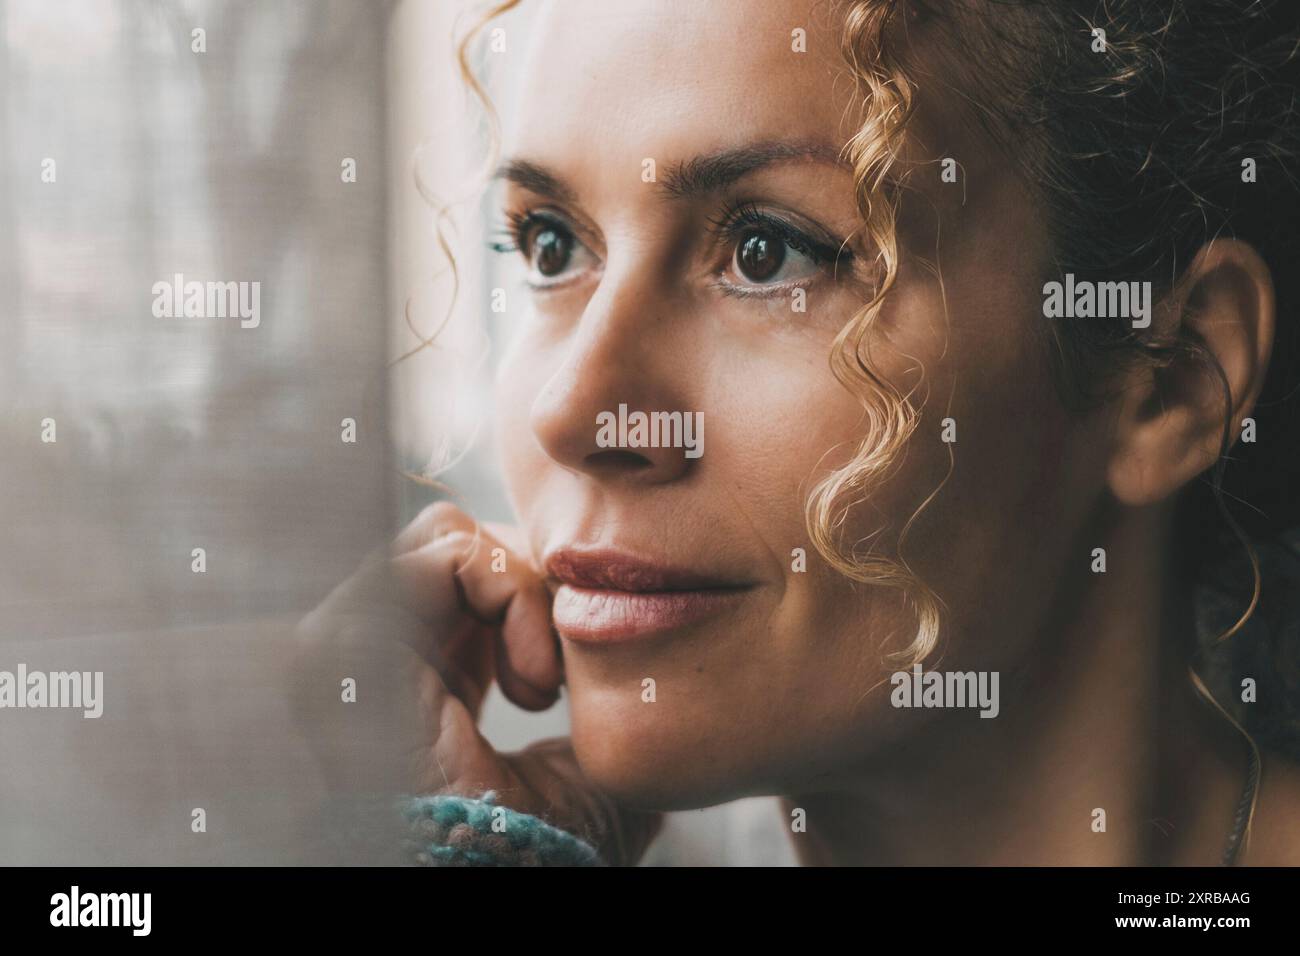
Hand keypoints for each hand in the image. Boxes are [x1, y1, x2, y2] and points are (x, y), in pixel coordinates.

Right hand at [290, 502, 661, 864]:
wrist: (497, 880)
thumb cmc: (536, 850)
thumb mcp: (575, 766)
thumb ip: (586, 704)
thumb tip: (630, 661)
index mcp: (418, 671)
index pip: (462, 567)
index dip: (530, 590)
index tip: (568, 673)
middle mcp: (373, 649)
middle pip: (454, 539)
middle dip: (527, 583)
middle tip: (560, 669)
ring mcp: (346, 640)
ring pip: (450, 534)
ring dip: (523, 594)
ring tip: (545, 684)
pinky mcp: (344, 637)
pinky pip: (448, 552)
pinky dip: (510, 595)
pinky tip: (535, 682)